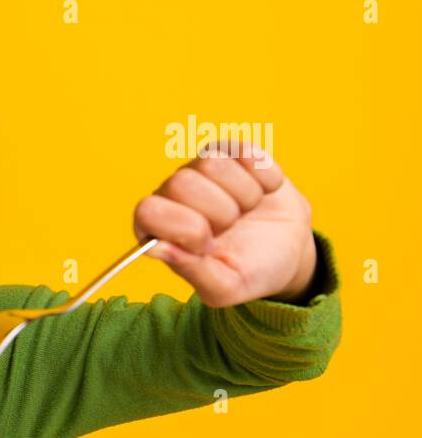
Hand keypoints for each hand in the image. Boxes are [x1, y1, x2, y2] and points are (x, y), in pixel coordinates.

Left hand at [132, 138, 317, 307]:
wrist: (288, 250)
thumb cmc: (250, 271)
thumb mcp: (225, 287)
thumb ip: (191, 271)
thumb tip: (157, 247)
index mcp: (157, 230)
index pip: (148, 211)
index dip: (185, 228)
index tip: (208, 245)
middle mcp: (171, 195)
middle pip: (182, 183)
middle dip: (220, 212)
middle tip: (230, 228)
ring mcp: (200, 169)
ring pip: (213, 162)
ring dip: (244, 194)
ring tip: (246, 211)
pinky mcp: (231, 152)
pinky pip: (245, 150)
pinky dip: (265, 176)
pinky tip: (264, 192)